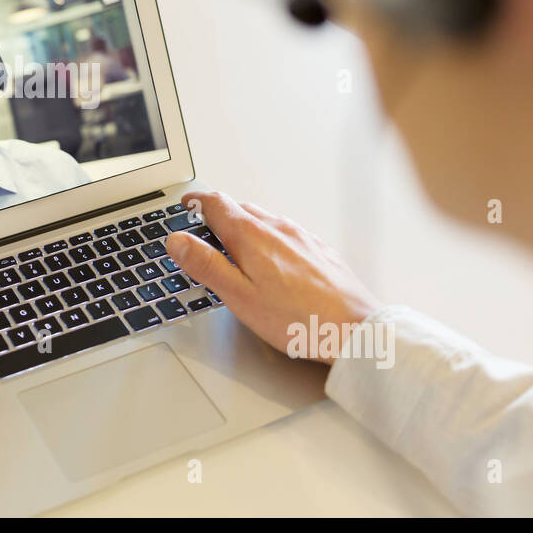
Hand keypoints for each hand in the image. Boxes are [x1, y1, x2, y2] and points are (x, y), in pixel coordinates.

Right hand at [166, 190, 380, 364]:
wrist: (354, 330)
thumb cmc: (298, 318)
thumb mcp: (239, 296)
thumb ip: (206, 265)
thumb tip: (177, 241)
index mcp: (252, 236)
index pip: (216, 203)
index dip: (195, 201)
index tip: (185, 204)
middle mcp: (277, 228)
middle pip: (239, 208)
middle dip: (217, 215)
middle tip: (203, 230)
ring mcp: (301, 237)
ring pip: (264, 220)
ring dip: (244, 226)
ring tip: (234, 247)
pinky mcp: (318, 249)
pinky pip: (286, 234)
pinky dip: (268, 238)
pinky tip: (271, 261)